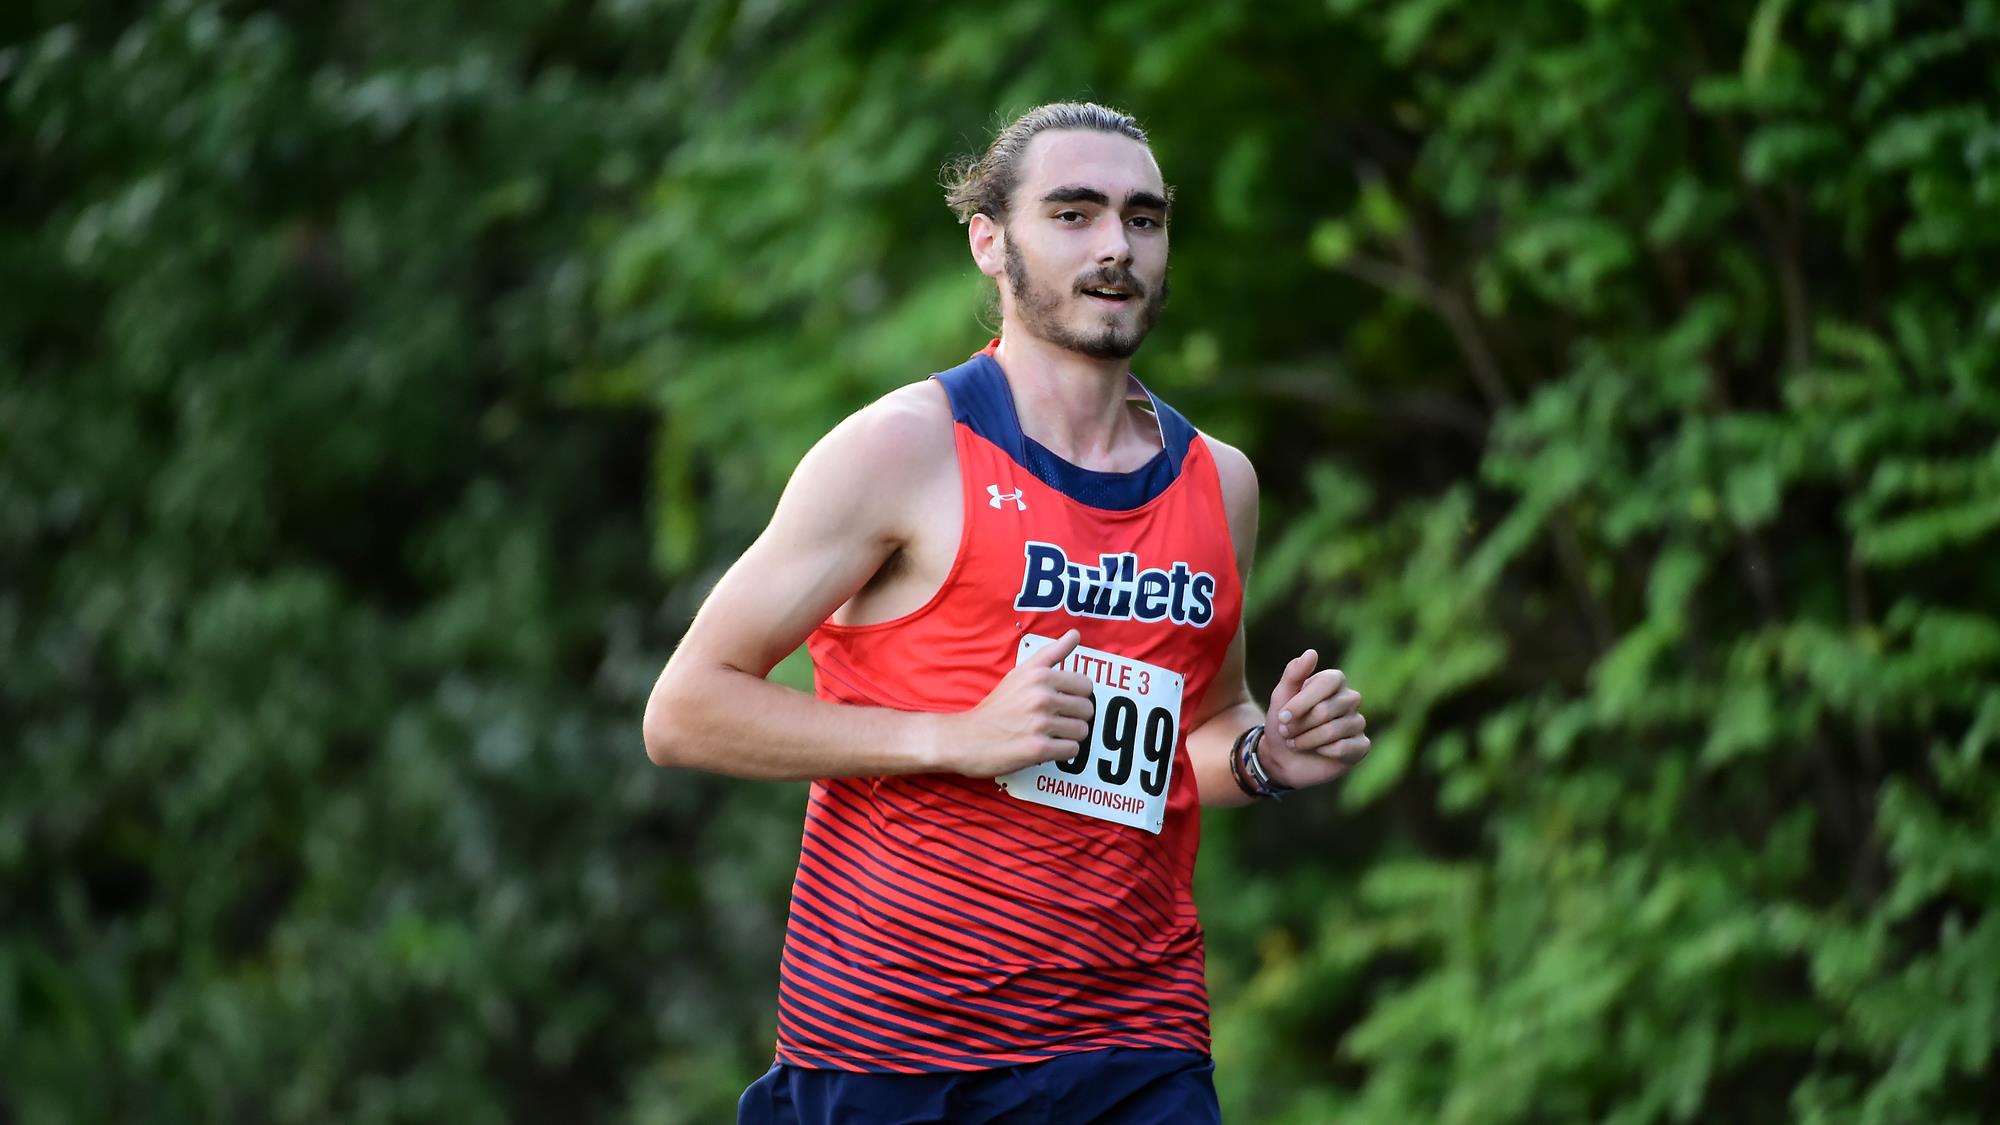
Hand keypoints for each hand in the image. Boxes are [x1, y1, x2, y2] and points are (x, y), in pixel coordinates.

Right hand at [941, 629, 1096, 777]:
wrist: (967, 738)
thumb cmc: (997, 706)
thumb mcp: (1020, 673)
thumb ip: (1051, 653)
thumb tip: (1075, 634)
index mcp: (1040, 676)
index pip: (1086, 685)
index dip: (1076, 696)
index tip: (1061, 702)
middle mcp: (1042, 697)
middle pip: (1087, 710)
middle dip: (1074, 717)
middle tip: (1054, 721)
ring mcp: (1040, 724)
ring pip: (1081, 731)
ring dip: (1068, 736)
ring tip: (1049, 734)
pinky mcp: (1038, 749)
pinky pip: (1072, 750)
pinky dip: (1061, 752)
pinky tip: (1045, 747)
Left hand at [1260, 649, 1368, 789]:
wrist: (1283, 757)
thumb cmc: (1283, 722)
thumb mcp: (1281, 697)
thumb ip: (1293, 674)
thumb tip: (1312, 652)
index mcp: (1333, 681)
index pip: (1328, 682)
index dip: (1302, 702)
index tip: (1282, 716)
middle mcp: (1350, 698)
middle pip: (1326, 710)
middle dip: (1300, 725)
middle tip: (1287, 732)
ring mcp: (1358, 722)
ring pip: (1333, 731)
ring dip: (1306, 740)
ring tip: (1296, 743)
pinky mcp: (1361, 745)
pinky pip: (1345, 748)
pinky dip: (1324, 752)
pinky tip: (1318, 751)